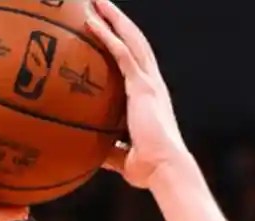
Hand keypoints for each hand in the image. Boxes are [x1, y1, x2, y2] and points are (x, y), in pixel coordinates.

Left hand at [85, 0, 188, 188]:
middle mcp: (152, 83)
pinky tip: (91, 22)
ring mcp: (148, 82)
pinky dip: (107, 35)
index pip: (136, 62)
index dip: (124, 43)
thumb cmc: (148, 168)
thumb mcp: (122, 156)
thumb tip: (89, 154)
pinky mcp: (142, 86)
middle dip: (118, 21)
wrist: (164, 169)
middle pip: (134, 42)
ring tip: (96, 1)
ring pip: (130, 39)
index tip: (109, 29)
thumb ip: (109, 150)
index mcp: (150, 96)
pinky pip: (121, 53)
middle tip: (99, 3)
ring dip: (113, 18)